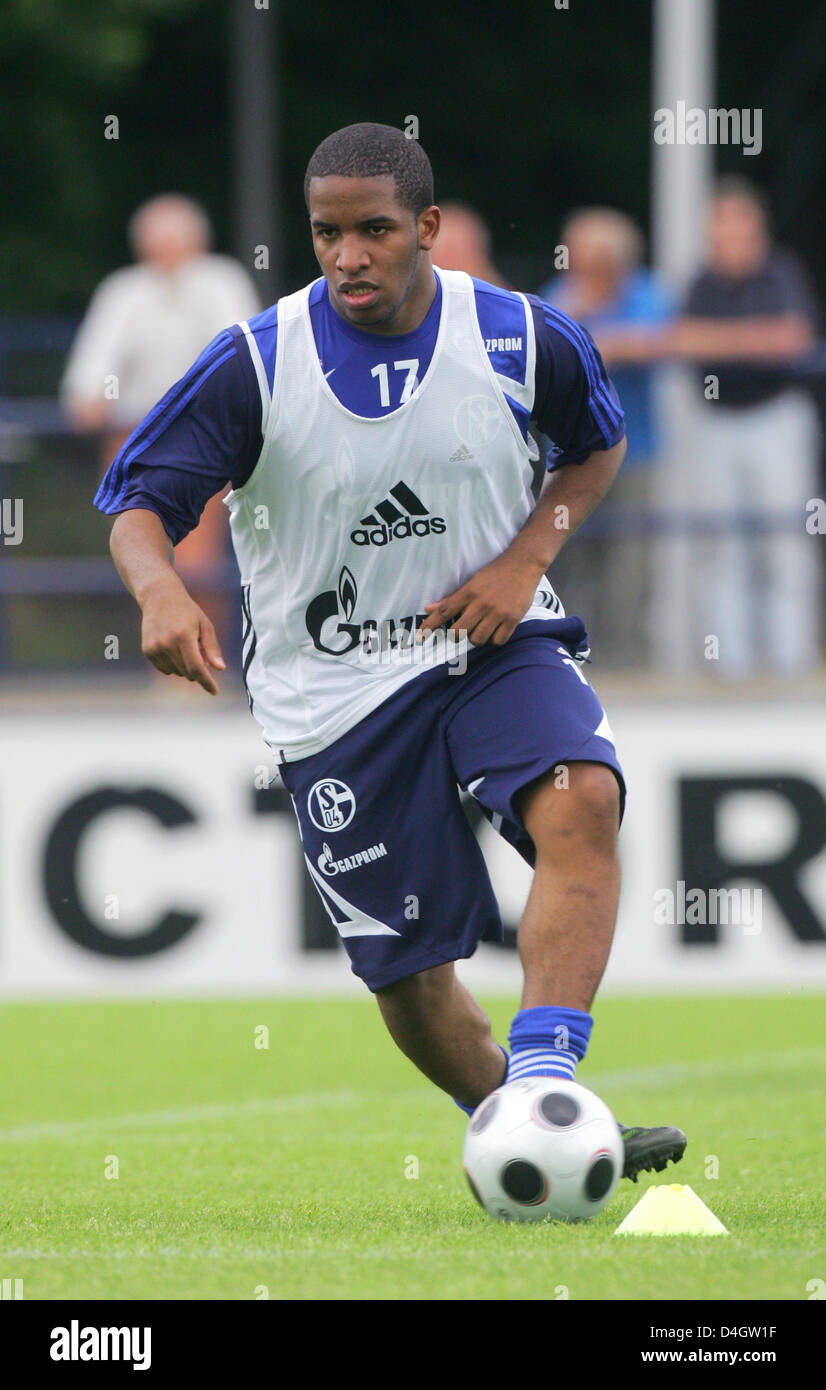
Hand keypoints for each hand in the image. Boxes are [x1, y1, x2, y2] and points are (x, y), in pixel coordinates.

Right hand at [140, 578, 226, 694]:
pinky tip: (173, 647)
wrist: (159, 597)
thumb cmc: (187, 611)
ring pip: (176, 673)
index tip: (214, 691)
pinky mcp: (147, 651)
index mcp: (184, 636)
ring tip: (184, 644)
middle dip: (197, 669)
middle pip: (187, 672)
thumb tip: (220, 669)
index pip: (196, 667)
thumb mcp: (205, 625)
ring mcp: (155, 647)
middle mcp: (167, 643)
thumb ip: (212, 648)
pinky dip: (173, 664)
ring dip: (185, 666)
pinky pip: (165, 669)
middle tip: (199, 650)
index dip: (206, 682)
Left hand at [416, 554, 544, 647]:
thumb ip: (451, 598)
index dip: (430, 625)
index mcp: (469, 592)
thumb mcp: (471, 582)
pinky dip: (494, 639)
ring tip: (481, 629)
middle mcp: (481, 603)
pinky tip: (495, 630)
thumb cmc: (495, 573)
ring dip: (476, 638)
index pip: (445, 611)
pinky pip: (498, 640)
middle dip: (457, 636)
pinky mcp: (513, 618)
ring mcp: (498, 612)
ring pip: (478, 639)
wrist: (523, 564)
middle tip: (462, 631)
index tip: (420, 636)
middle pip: (459, 631)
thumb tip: (429, 608)